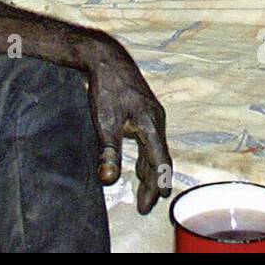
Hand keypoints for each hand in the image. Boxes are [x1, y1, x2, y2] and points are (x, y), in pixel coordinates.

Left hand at [84, 38, 172, 214]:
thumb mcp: (105, 122)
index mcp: (151, 125)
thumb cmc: (107, 88)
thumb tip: (108, 179)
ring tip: (144, 193)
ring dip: (149, 171)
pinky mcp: (145, 112)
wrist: (106, 58)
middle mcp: (157, 121)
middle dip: (152, 183)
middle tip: (144, 206)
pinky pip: (150, 141)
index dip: (155, 185)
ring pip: (155, 150)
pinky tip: (141, 166)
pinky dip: (147, 157)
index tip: (150, 204)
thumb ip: (109, 152)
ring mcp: (153, 115)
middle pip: (159, 159)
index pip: (159, 162)